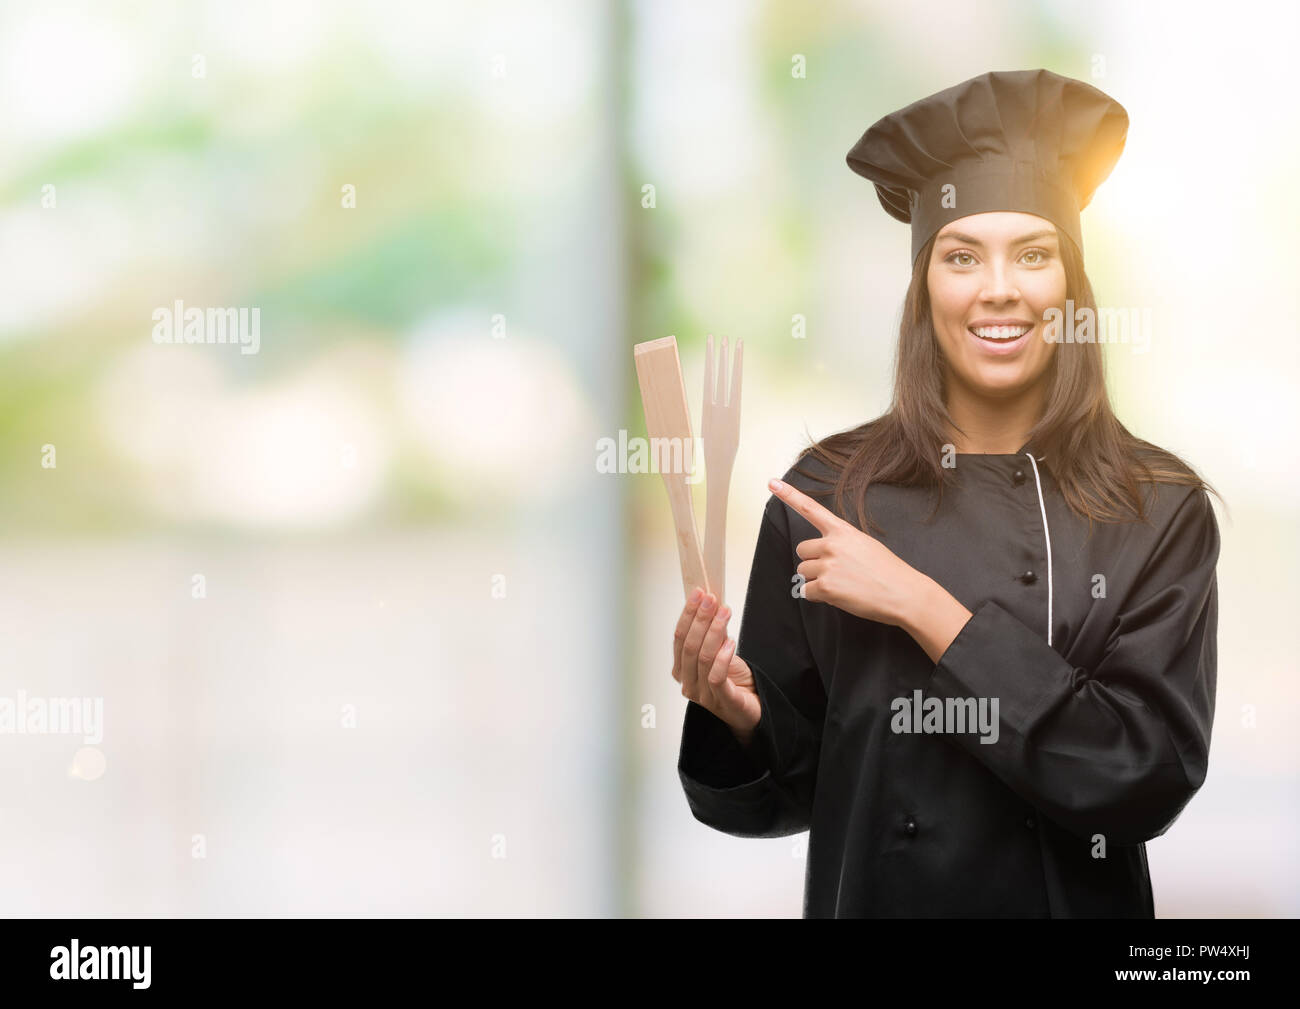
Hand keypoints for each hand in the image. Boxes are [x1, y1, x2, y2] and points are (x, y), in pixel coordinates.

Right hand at [672, 587, 761, 740]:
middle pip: (689, 646)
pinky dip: (723, 657)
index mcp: (682, 670)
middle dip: (700, 619)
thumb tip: (711, 604)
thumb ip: (712, 635)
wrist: (751, 709)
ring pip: (702, 658)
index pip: (679, 638)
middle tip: (711, 599)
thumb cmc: (734, 682)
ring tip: (725, 613)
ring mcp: (702, 695)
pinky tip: (731, 642)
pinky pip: (716, 677)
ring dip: (714, 631)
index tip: (698, 594)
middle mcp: (687, 683)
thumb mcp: (720, 653)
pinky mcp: (722, 702)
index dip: (687, 615)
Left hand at [768, 477, 923, 626]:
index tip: (771, 483)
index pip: (811, 509)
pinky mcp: (826, 587)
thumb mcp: (866, 545)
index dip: (789, 495)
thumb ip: (841, 544)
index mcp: (843, 531)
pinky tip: (839, 595)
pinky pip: (806, 592)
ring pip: (803, 572)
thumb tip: (823, 555)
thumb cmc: (888, 572)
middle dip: (813, 562)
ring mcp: (828, 566)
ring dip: (816, 580)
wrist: (904, 594)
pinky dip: (818, 597)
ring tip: (842, 584)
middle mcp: (832, 545)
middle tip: (836, 571)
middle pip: (801, 551)